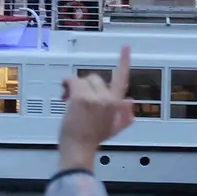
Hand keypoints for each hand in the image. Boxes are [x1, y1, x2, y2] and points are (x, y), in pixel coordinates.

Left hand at [57, 45, 134, 169]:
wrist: (79, 148)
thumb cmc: (93, 139)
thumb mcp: (114, 128)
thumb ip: (125, 115)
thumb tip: (131, 101)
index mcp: (116, 104)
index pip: (122, 78)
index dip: (124, 61)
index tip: (125, 48)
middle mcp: (106, 98)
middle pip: (96, 78)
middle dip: (87, 86)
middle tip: (80, 98)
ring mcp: (93, 97)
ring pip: (83, 80)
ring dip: (76, 87)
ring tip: (71, 100)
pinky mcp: (80, 97)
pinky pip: (72, 80)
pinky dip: (67, 84)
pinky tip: (65, 94)